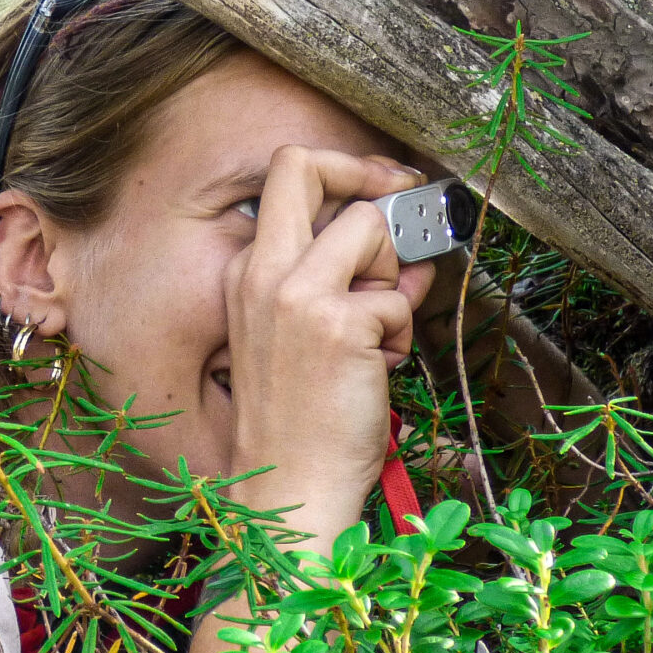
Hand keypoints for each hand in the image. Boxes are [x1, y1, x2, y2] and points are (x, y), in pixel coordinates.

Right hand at [222, 146, 436, 534]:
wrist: (290, 487)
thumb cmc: (300, 422)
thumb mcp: (307, 337)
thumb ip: (350, 283)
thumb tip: (406, 254)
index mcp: (246, 274)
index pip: (287, 176)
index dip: (344, 171)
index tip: (384, 189)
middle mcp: (262, 274)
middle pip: (307, 166)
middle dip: (366, 183)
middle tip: (399, 220)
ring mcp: (296, 296)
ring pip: (370, 225)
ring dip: (392, 276)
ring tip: (379, 333)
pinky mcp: (337, 325)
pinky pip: (397, 298)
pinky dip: (401, 332)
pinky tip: (378, 371)